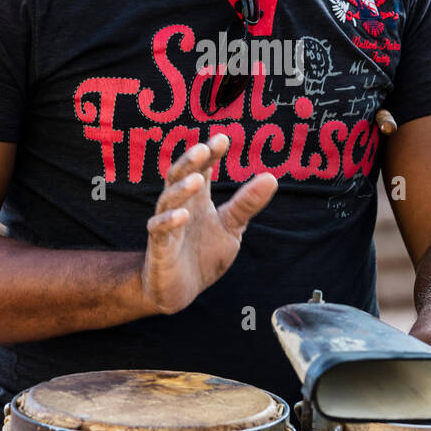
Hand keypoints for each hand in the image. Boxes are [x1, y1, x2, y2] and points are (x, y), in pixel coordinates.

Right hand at [141, 134, 277, 315]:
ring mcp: (167, 225)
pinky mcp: (159, 248)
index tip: (223, 138)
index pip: (201, 168)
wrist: (180, 291)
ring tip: (197, 178)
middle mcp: (179, 206)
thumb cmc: (203, 254)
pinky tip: (183, 215)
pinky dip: (169, 221)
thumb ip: (246, 203)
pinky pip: (159, 230)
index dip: (209, 153)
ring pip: (167, 199)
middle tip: (204, 148)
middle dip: (190, 161)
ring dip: (181, 189)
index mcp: (197, 199)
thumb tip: (271, 177)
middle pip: (178, 176)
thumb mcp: (231, 227)